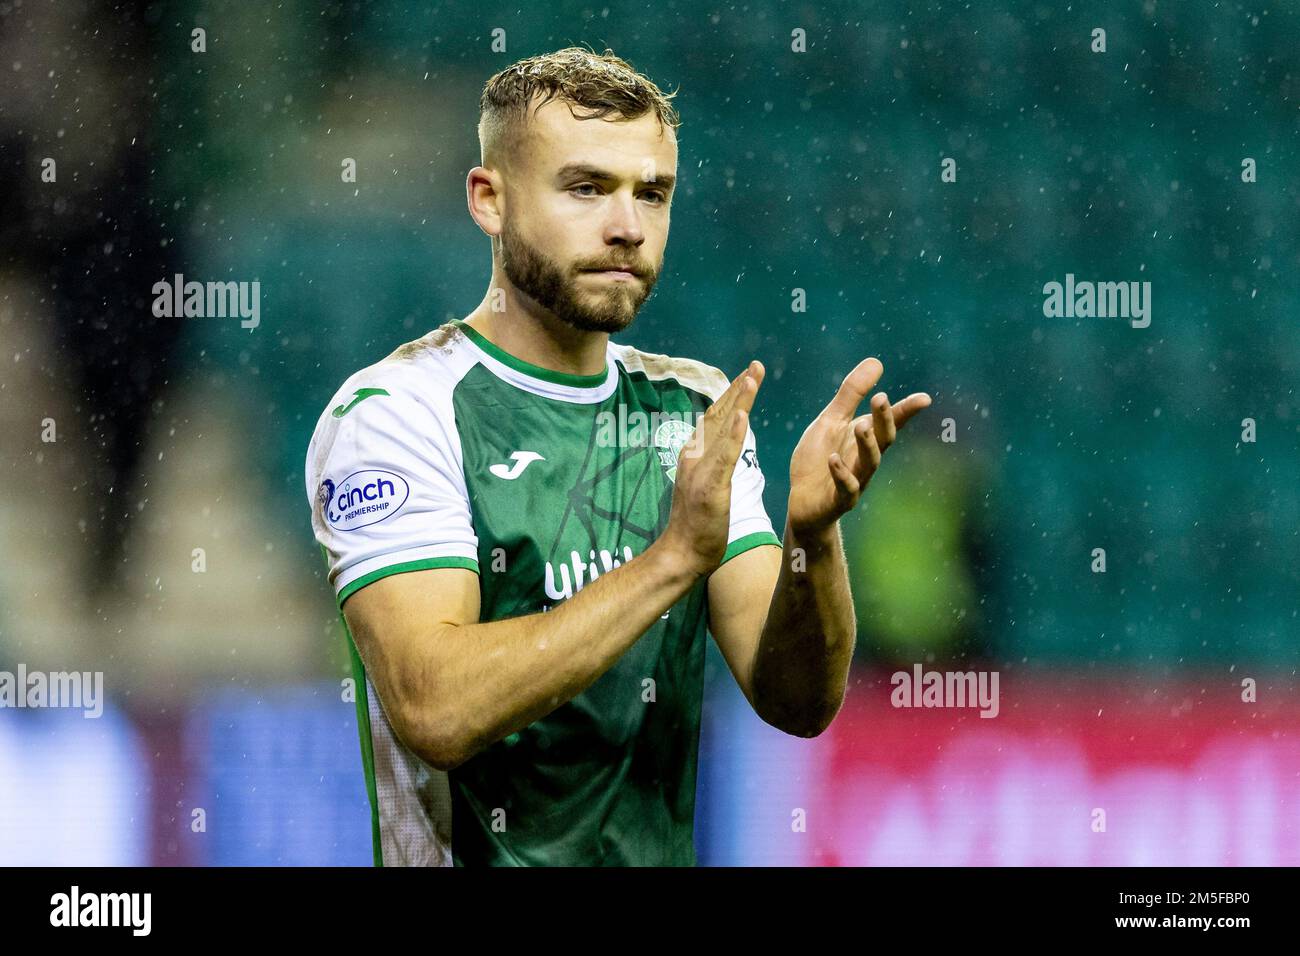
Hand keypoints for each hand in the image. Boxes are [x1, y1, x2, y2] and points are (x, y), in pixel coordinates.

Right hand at [659, 360, 763, 576]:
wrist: (682, 553)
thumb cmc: (696, 524)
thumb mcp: (704, 485)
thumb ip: (710, 463)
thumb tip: (720, 445)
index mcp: (695, 454)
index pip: (715, 418)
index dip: (731, 395)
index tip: (747, 375)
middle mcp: (695, 455)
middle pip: (719, 414)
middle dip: (738, 388)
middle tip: (756, 365)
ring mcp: (701, 470)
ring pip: (722, 429)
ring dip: (738, 401)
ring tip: (752, 377)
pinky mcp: (711, 487)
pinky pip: (724, 457)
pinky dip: (734, 435)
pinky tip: (744, 416)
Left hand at [787, 357, 929, 537]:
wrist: (804, 503)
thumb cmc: (820, 459)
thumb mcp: (831, 421)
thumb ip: (852, 394)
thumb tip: (877, 361)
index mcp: (865, 438)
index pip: (890, 422)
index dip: (906, 410)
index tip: (924, 398)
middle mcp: (866, 459)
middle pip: (883, 440)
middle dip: (884, 420)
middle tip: (881, 398)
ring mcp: (855, 481)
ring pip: (869, 464)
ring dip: (867, 445)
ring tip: (861, 426)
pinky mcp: (838, 501)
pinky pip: (845, 489)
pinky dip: (841, 475)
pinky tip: (833, 460)